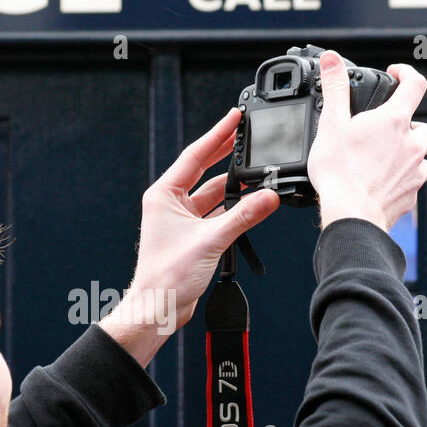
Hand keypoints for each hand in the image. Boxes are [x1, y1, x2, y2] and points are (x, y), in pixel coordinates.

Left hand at [100, 108, 279, 366]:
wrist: (158, 309)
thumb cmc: (166, 278)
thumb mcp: (210, 241)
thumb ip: (243, 217)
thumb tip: (268, 197)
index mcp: (164, 195)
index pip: (195, 156)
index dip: (217, 135)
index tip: (234, 117)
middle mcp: (171, 204)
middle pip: (205, 170)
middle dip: (227, 154)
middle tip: (247, 134)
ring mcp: (182, 221)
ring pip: (214, 195)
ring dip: (235, 187)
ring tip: (258, 173)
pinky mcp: (193, 237)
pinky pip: (218, 215)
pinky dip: (235, 209)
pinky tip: (252, 204)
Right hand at [307, 51, 426, 231]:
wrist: (351, 216)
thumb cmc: (340, 173)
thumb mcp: (331, 124)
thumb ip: (335, 88)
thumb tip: (332, 59)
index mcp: (395, 121)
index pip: (415, 84)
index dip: (406, 74)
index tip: (396, 75)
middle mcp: (412, 144)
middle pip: (424, 125)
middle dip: (410, 124)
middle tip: (388, 128)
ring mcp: (415, 171)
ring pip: (422, 155)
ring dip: (409, 152)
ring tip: (384, 157)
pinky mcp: (411, 195)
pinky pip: (413, 181)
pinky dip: (402, 178)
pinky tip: (382, 182)